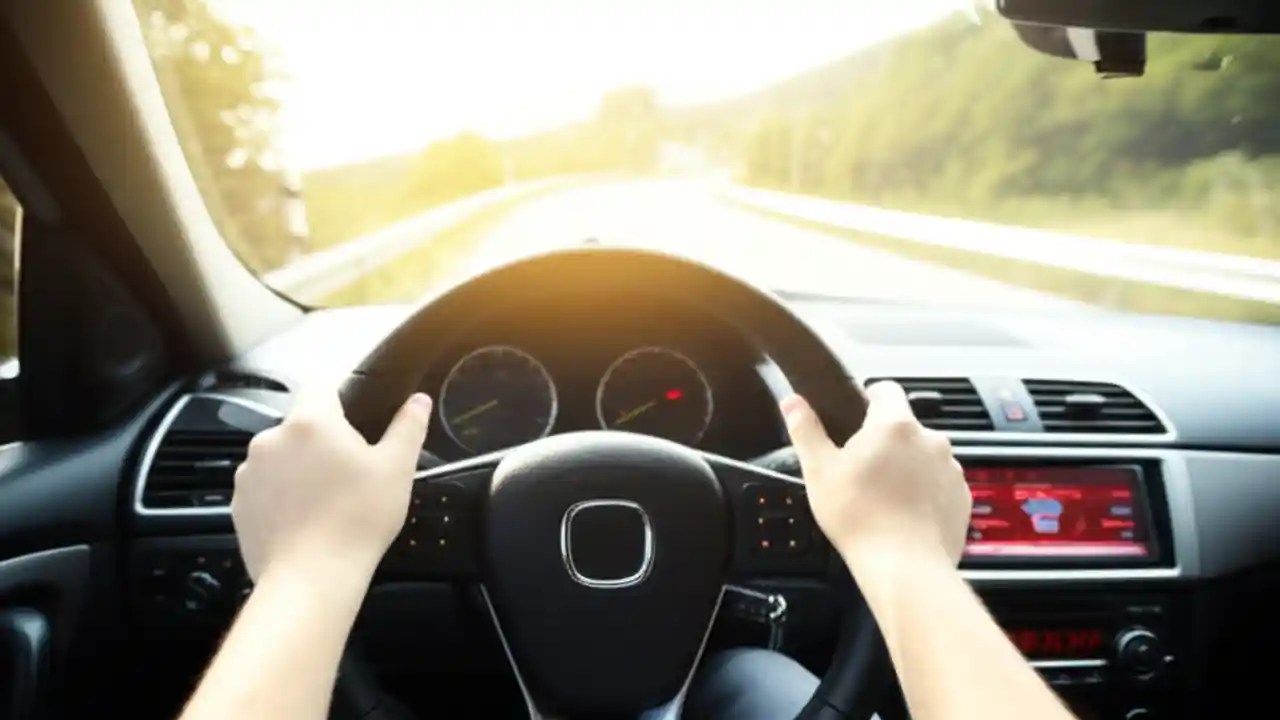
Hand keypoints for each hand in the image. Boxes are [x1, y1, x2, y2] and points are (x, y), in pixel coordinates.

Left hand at [232, 388, 431, 582]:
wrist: (311, 578)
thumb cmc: (359, 518)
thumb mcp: (396, 470)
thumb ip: (408, 427)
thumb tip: (418, 400)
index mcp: (311, 421)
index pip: (320, 384)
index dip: (338, 395)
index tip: (354, 420)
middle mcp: (271, 438)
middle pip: (300, 425)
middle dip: (320, 441)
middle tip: (347, 473)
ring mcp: (249, 472)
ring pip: (280, 457)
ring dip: (297, 468)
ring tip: (323, 502)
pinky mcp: (238, 504)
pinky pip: (263, 488)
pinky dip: (280, 496)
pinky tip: (302, 520)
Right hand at [781, 381, 970, 576]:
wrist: (904, 566)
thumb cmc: (858, 516)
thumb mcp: (819, 471)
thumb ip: (805, 429)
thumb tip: (792, 401)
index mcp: (894, 425)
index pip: (886, 389)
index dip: (869, 398)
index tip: (856, 419)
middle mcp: (930, 440)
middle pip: (905, 427)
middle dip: (885, 441)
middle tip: (862, 469)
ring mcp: (951, 468)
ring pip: (924, 456)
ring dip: (907, 467)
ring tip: (884, 497)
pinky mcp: (962, 497)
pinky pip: (940, 484)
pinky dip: (925, 492)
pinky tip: (905, 514)